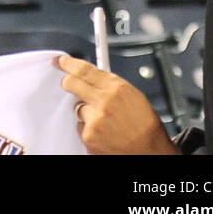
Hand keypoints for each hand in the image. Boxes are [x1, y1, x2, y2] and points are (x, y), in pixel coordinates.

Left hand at [57, 55, 177, 154]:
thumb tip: (93, 76)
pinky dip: (88, 128)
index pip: (85, 69)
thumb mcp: (133, 95)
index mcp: (117, 88)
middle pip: (73, 83)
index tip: (62, 61)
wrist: (150, 152)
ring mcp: (95, 120)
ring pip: (78, 107)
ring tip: (104, 120)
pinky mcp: (89, 136)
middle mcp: (104, 101)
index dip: (69, 63)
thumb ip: (110, 84)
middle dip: (68, 82)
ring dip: (86, 111)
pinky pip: (80, 126)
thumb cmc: (145, 126)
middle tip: (68, 83)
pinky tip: (103, 132)